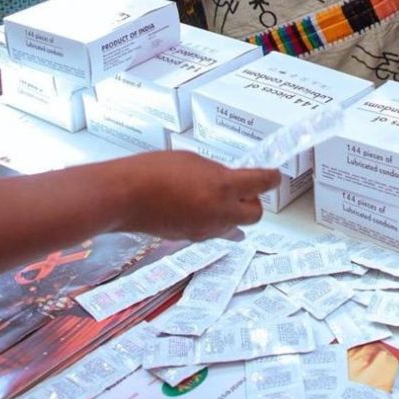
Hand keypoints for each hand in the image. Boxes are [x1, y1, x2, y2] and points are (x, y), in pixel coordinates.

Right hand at [112, 152, 279, 239]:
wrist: (124, 196)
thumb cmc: (153, 171)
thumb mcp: (192, 161)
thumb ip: (216, 173)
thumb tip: (226, 181)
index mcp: (224, 186)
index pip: (262, 183)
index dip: (271, 178)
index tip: (273, 174)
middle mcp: (220, 212)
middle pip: (255, 214)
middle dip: (253, 202)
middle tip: (242, 189)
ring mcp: (206, 229)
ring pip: (235, 226)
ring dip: (232, 213)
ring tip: (214, 197)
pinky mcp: (191, 238)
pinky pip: (213, 231)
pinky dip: (213, 221)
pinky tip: (198, 208)